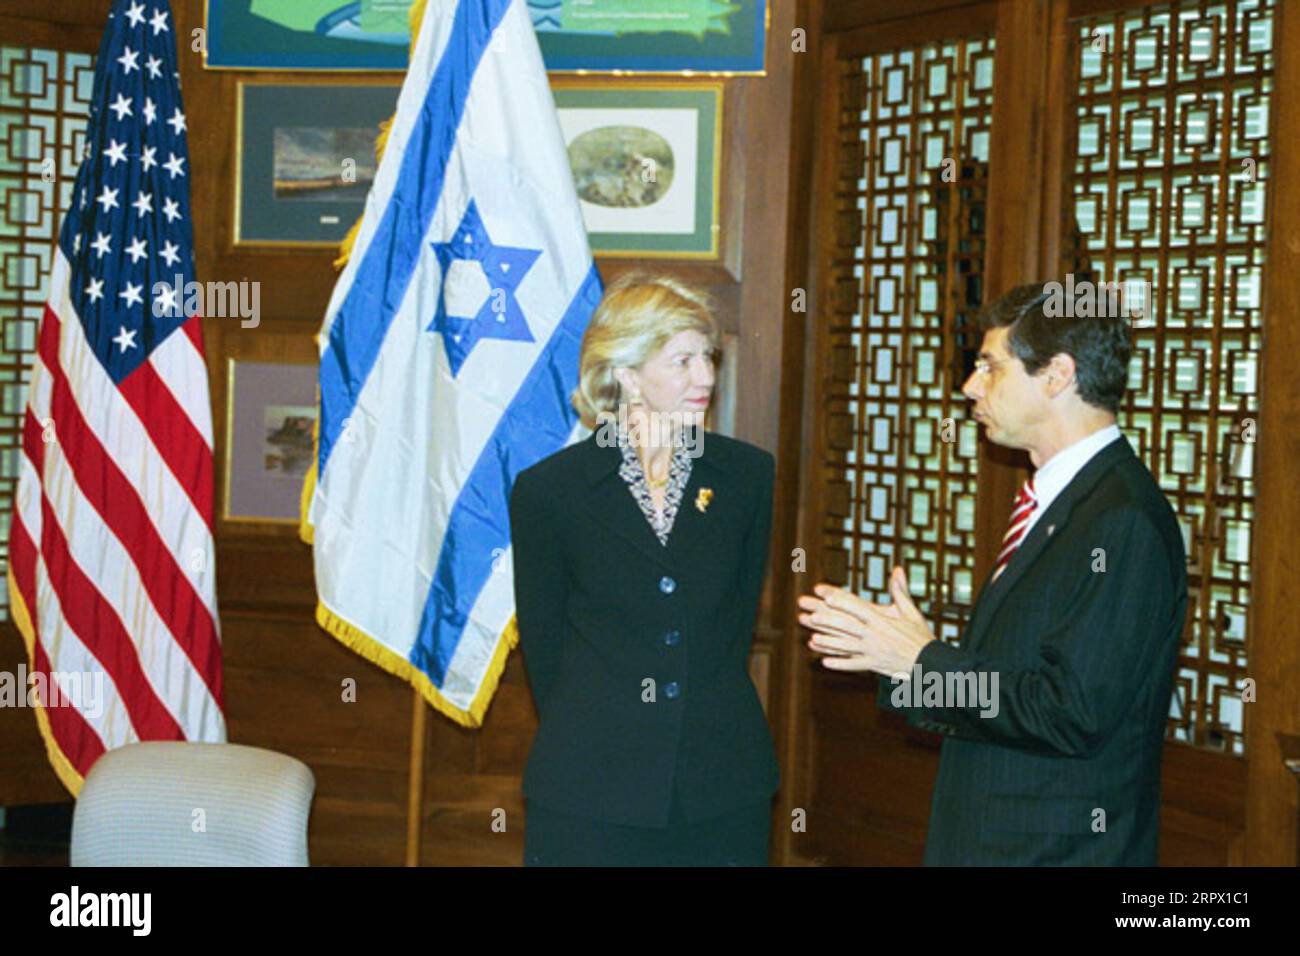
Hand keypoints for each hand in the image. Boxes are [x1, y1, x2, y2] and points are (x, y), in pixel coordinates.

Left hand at [797, 565, 936, 676]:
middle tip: (812, 616)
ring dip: (830, 643)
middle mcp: (876, 635)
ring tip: (813, 639)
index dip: (841, 600)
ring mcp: (874, 651)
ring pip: (848, 646)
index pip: (858, 607)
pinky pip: (855, 665)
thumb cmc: (920, 636)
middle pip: (849, 626)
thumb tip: (897, 569)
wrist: (931, 663)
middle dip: (830, 621)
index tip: (826, 595)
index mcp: (883, 620)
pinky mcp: (875, 665)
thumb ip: (900, 591)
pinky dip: (840, 664)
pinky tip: (825, 662)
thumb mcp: (911, 612)